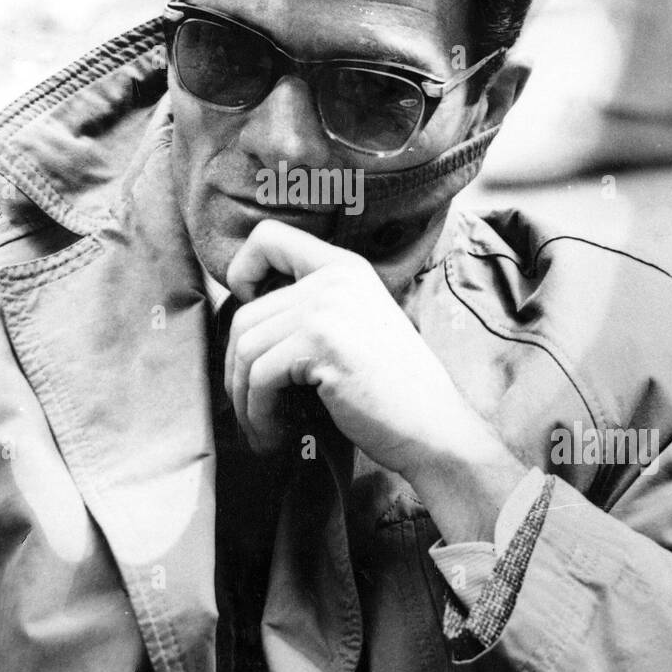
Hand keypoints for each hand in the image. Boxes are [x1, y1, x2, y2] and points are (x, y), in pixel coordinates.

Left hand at [224, 221, 520, 498]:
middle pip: (246, 315)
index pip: (267, 237)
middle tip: (253, 410)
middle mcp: (335, 278)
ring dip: (245, 399)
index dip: (242, 271)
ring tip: (264, 429)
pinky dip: (258, 413)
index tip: (250, 318)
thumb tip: (241, 328)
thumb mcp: (354, 329)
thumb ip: (310, 311)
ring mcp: (328, 307)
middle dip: (238, 372)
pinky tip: (275, 434)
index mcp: (344, 268)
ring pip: (246, 349)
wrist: (433, 428)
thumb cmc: (391, 391)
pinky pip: (259, 376)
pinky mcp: (321, 343)